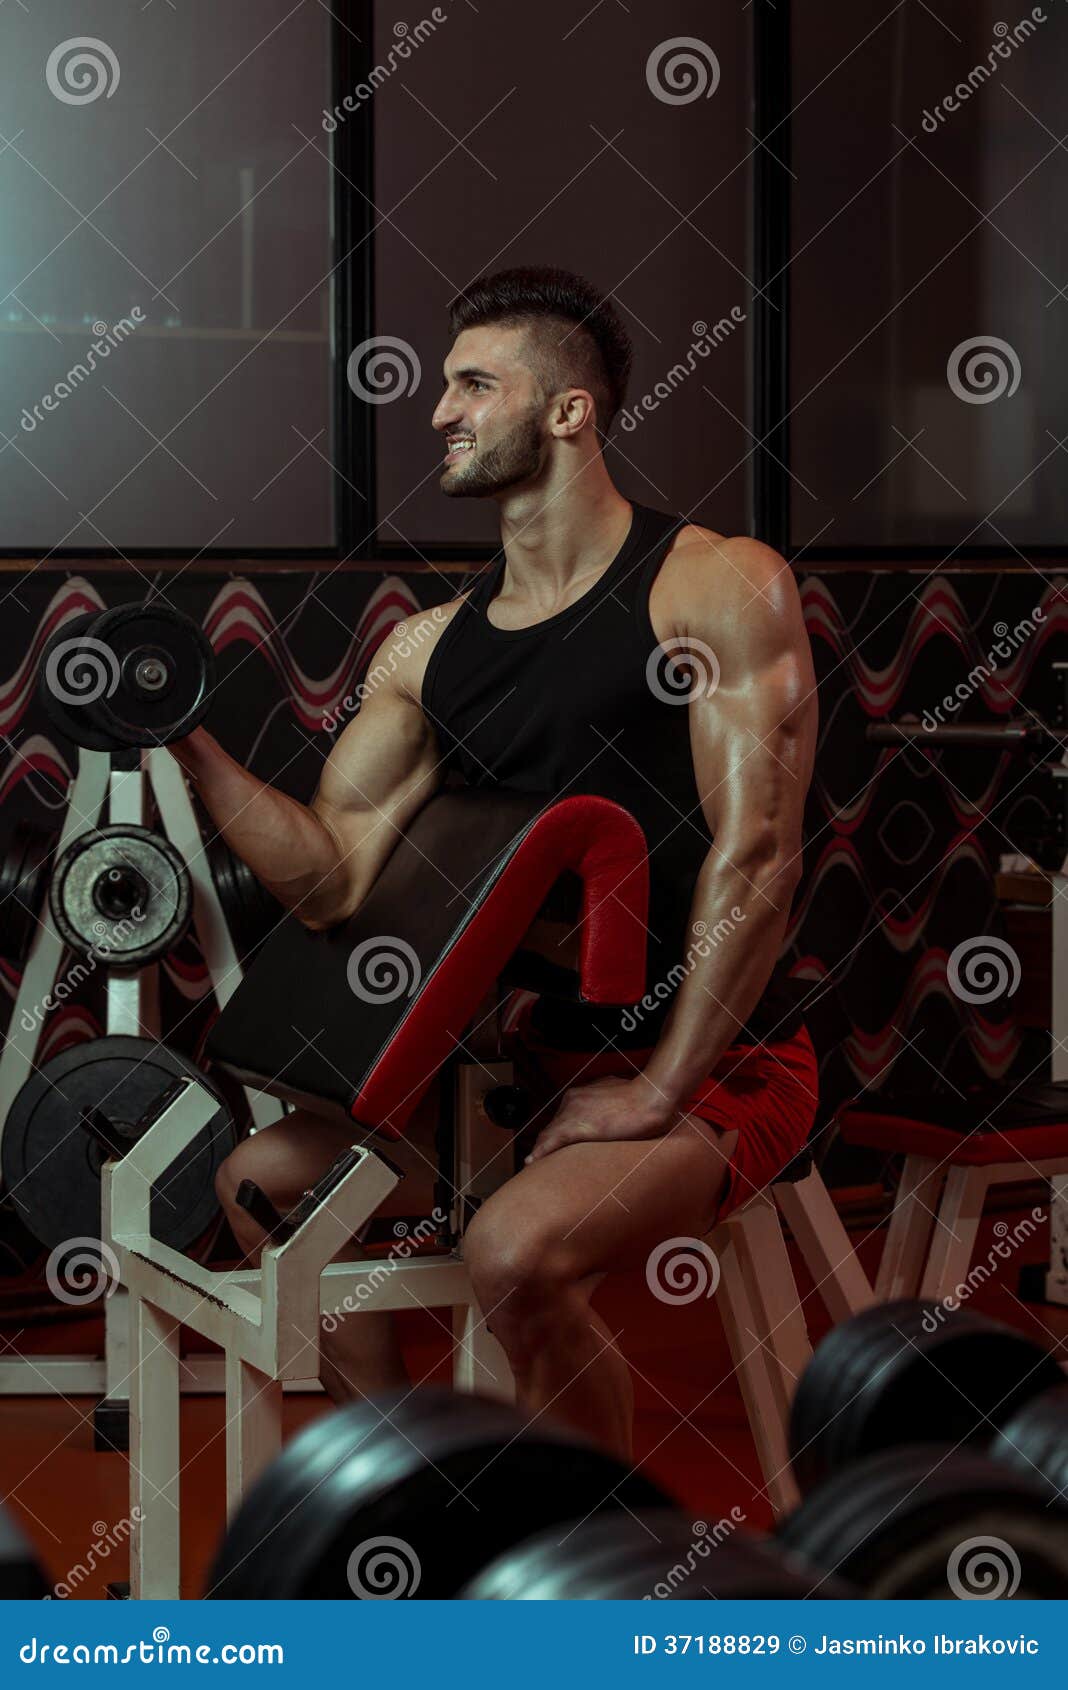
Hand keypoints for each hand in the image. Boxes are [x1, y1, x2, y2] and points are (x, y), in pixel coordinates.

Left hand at [525, 1074, 676, 1162]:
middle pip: (552, 1125)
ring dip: (541, 1149)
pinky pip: (551, 1142)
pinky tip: (532, 1161)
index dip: (556, 1132)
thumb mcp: (617, 1094)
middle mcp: (571, 1100)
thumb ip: (607, 1103)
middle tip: (539, 1158)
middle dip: (547, 1142)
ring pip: (548, 1134)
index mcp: (581, 1094)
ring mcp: (572, 1113)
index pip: (562, 1116)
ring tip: (533, 1163)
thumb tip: (610, 1114)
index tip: (554, 1144)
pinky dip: (540, 1152)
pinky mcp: (575, 1127)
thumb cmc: (641, 1098)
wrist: (650, 1098)